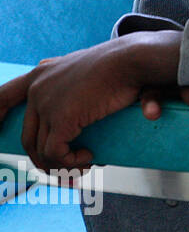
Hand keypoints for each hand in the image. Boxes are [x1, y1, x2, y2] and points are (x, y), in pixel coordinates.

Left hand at [0, 38, 144, 174]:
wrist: (132, 59)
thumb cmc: (123, 65)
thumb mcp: (93, 72)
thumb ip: (87, 90)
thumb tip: (102, 108)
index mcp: (42, 73)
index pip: (3, 97)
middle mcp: (37, 87)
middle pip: (26, 136)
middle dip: (43, 160)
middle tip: (66, 171)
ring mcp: (46, 102)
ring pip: (40, 149)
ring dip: (61, 165)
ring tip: (85, 166)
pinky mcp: (61, 118)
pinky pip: (54, 152)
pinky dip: (70, 162)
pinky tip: (88, 159)